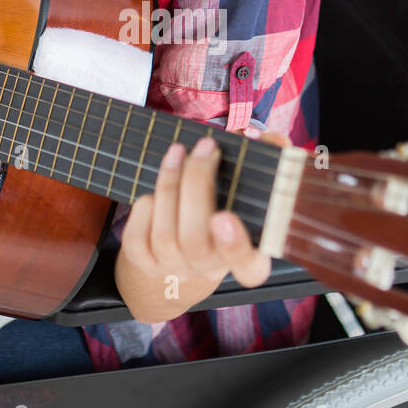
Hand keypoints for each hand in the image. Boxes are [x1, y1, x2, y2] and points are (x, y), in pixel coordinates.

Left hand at [119, 128, 290, 295]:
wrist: (189, 242)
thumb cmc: (227, 203)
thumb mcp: (251, 188)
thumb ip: (270, 162)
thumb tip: (270, 138)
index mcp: (248, 258)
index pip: (250, 268)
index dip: (235, 246)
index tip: (224, 216)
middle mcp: (210, 268)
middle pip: (196, 240)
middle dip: (196, 185)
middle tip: (206, 147)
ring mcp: (175, 268)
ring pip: (165, 235)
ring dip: (169, 184)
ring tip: (178, 151)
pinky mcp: (146, 263)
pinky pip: (136, 240)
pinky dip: (143, 209)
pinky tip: (155, 190)